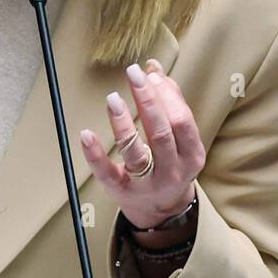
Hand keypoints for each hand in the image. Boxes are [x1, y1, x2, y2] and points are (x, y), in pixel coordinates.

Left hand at [80, 58, 204, 229]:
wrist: (161, 209)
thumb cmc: (170, 163)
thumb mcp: (179, 138)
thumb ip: (169, 101)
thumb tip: (153, 68)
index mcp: (191, 155)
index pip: (182, 121)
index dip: (167, 96)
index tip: (150, 75)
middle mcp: (172, 171)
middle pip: (161, 133)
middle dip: (148, 101)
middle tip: (133, 74)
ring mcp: (147, 184)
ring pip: (137, 153)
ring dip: (123, 124)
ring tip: (113, 98)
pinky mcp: (121, 191)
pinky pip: (107, 173)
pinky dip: (95, 154)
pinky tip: (86, 134)